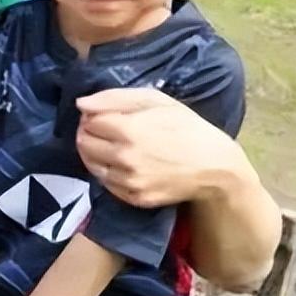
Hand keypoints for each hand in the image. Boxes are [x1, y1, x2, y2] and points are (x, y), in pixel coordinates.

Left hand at [76, 89, 252, 208]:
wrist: (215, 167)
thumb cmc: (187, 127)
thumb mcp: (156, 101)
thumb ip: (114, 98)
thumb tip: (81, 104)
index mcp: (128, 130)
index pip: (89, 121)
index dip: (94, 116)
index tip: (105, 115)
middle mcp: (124, 158)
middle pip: (84, 143)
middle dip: (89, 133)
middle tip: (106, 131)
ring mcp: (129, 181)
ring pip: (91, 165)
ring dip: (94, 153)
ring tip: (112, 146)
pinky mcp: (134, 197)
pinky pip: (106, 183)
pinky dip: (108, 172)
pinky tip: (122, 163)